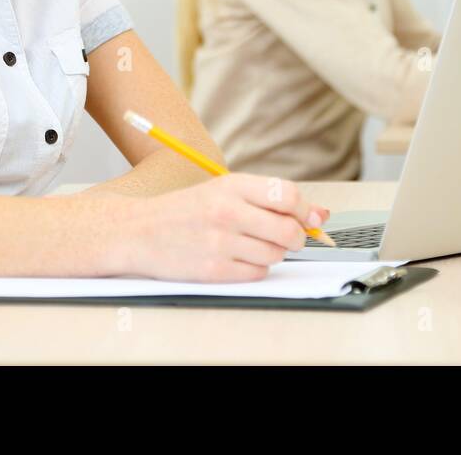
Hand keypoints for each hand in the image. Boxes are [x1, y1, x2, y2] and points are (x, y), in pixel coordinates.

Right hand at [114, 173, 327, 281]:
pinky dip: (256, 269)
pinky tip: (239, 258)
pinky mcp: (213, 270)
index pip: (288, 196)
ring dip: (273, 253)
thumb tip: (321, 214)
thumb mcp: (225, 191)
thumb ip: (271, 199)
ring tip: (252, 244)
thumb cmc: (187, 210)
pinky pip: (257, 274)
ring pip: (275, 255)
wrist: (139, 232)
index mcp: (231, 185)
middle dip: (295, 236)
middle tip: (284, 235)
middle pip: (288, 230)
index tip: (308, 217)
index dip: (306, 209)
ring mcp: (219, 243)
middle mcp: (226, 212)